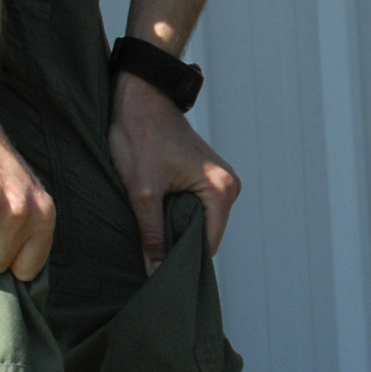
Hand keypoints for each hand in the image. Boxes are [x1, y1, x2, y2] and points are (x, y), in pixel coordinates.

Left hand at [108, 69, 241, 269]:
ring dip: (177, 231)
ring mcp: (222, 181)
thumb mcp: (142, 192)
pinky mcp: (208, 176)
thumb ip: (152, 235)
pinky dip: (177, 217)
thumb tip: (155, 273)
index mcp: (222, 191)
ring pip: (200, 223)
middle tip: (149, 260)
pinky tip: (157, 218)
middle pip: (206, 236)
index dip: (183, 262)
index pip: (207, 246)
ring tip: (151, 238)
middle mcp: (230, 186)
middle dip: (179, 248)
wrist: (141, 95)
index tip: (158, 276)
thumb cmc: (141, 136)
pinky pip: (197, 208)